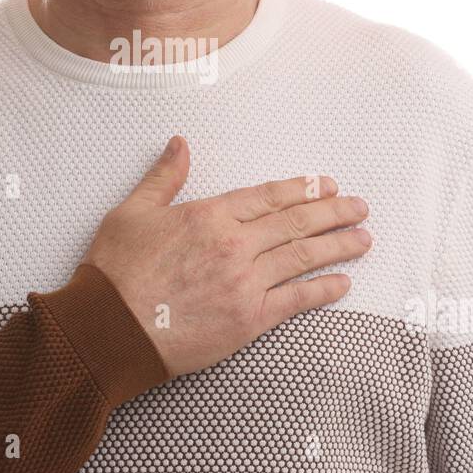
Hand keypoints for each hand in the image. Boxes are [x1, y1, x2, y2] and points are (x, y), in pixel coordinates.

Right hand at [82, 135, 370, 377]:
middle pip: (296, 222)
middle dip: (333, 212)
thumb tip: (180, 143)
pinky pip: (295, 301)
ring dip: (338, 246)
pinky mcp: (247, 320)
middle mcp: (235, 245)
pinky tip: (343, 283)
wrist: (108, 329)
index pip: (268, 196)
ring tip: (363, 239)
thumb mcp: (131, 212)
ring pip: (303, 257)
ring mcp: (245, 283)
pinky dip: (322, 290)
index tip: (327, 184)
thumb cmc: (114, 271)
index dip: (302, 189)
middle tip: (360, 207)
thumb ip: (163, 177)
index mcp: (209, 215)